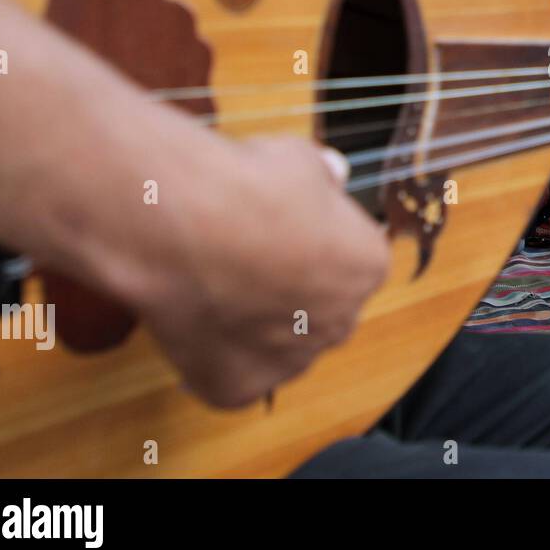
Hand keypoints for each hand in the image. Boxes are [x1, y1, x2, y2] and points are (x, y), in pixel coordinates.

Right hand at [114, 136, 389, 408]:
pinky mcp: (241, 388)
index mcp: (367, 266)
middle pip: (322, 310)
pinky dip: (216, 358)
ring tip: (213, 287)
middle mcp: (342, 320)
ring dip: (258, 327)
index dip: (312, 244)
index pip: (351, 262)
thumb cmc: (245, 184)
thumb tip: (330, 174)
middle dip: (292, 291)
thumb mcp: (300, 160)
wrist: (182, 222)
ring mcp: (293, 360)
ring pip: (283, 348)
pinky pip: (236, 377)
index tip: (279, 230)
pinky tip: (194, 321)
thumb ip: (321, 177)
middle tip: (246, 262)